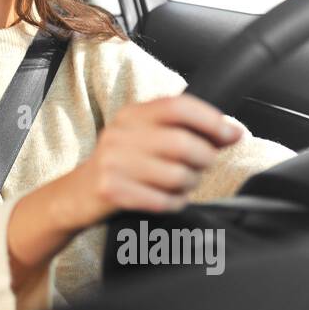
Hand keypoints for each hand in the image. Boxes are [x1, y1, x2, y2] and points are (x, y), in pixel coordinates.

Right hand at [60, 95, 241, 227]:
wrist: (75, 194)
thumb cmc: (121, 165)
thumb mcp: (145, 138)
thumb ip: (184, 131)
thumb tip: (231, 132)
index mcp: (131, 114)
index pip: (178, 106)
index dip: (211, 120)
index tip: (232, 134)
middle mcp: (119, 134)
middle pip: (182, 143)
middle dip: (205, 158)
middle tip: (204, 166)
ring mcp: (112, 162)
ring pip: (176, 175)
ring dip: (189, 185)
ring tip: (181, 185)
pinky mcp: (111, 190)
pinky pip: (162, 200)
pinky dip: (174, 203)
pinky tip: (168, 199)